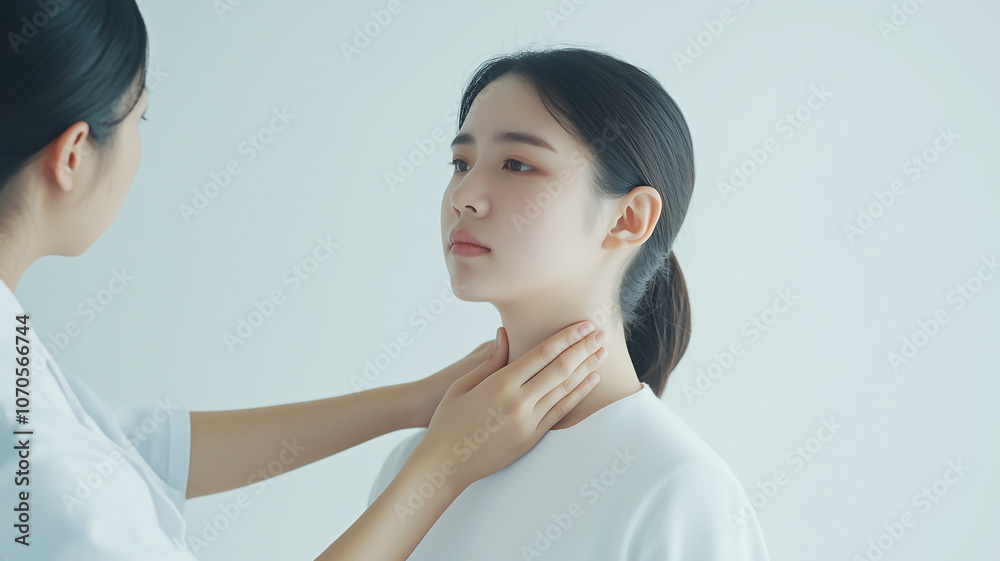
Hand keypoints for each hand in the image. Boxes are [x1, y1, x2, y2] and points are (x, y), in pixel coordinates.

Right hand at [404, 321, 606, 492]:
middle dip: (583, 349)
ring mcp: (527, 423)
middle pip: (560, 369)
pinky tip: (590, 381)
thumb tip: (506, 333)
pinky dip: (578, 395)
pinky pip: (561, 413)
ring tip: (601, 353)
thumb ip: (490, 360)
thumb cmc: (449, 420)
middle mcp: (518, 402)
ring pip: (564, 390)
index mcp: (499, 384)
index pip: (542, 354)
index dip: (565, 338)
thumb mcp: (462, 385)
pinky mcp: (531, 439)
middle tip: (601, 333)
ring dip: (586, 369)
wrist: (445, 463)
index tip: (582, 325)